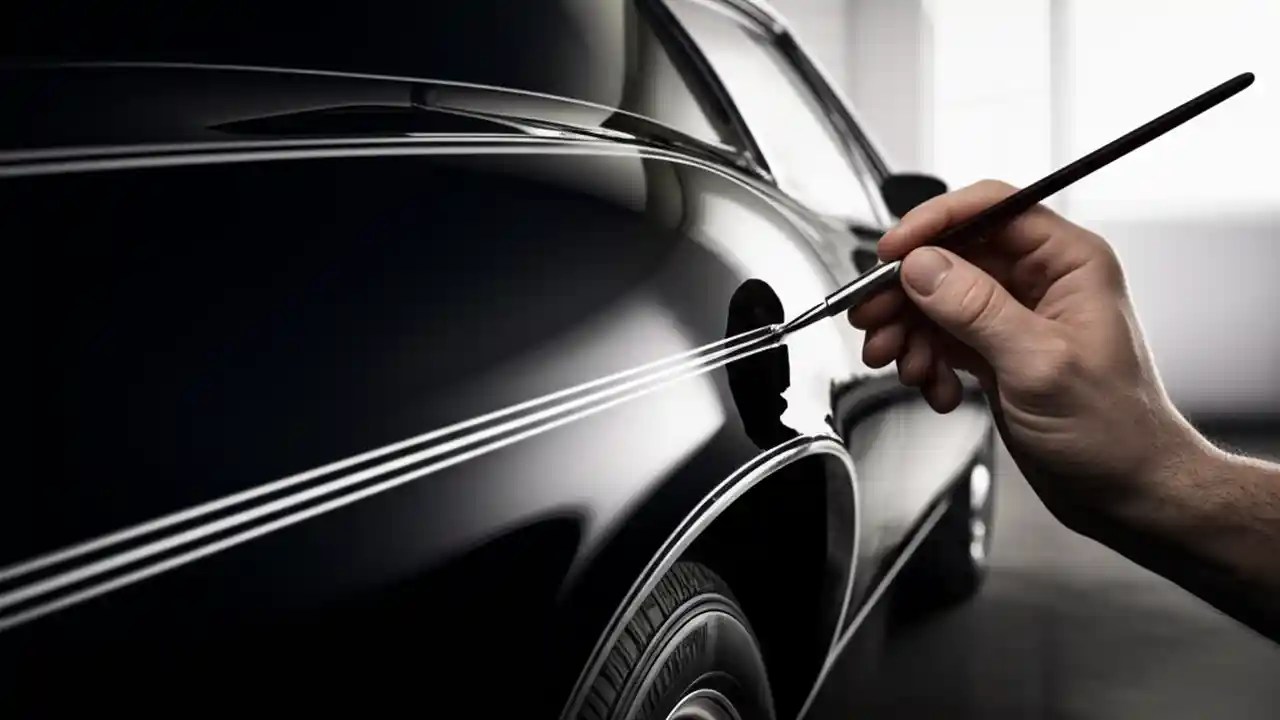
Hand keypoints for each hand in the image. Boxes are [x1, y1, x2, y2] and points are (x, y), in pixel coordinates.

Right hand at [848, 180, 1201, 523]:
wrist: (1127, 493)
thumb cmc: (1115, 431)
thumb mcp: (1039, 364)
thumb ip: (976, 309)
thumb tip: (922, 265)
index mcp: (1069, 262)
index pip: (990, 209)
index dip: (933, 223)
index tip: (890, 253)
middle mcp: (1041, 281)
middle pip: (951, 257)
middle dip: (906, 291)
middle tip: (873, 319)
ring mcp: (1015, 317)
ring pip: (938, 299)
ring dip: (909, 331)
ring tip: (902, 364)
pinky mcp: (996, 352)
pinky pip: (942, 338)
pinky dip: (926, 361)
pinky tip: (935, 390)